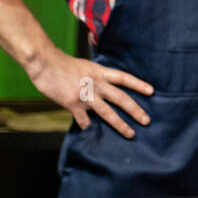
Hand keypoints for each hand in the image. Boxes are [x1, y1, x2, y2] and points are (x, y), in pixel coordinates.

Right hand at [26, 48, 153, 138]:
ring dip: (121, 125)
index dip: (139, 85)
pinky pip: (84, 120)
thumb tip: (106, 89)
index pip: (124, 78)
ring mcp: (86, 95)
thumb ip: (97, 77)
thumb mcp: (87, 66)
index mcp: (100, 72)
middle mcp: (97, 84)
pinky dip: (86, 125)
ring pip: (108, 113)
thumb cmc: (64, 64)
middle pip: (121, 98)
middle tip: (147, 121)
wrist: (45, 63)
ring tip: (130, 133)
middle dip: (136, 110)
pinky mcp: (73, 104)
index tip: (152, 91)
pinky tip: (88, 129)